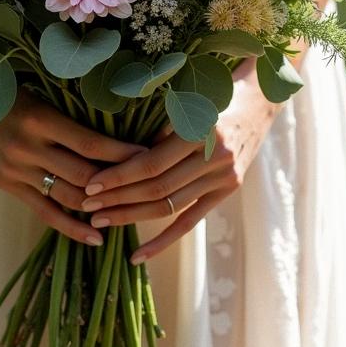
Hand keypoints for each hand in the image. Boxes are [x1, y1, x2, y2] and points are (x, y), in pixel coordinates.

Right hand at [0, 90, 145, 246]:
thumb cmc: (12, 87)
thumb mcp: (42, 92)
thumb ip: (73, 112)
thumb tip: (121, 124)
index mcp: (39, 118)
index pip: (89, 143)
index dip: (121, 154)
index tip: (149, 155)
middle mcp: (26, 147)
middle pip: (82, 176)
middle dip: (117, 183)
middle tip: (148, 187)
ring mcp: (14, 170)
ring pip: (67, 197)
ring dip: (100, 206)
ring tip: (131, 211)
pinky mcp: (7, 185)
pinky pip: (45, 212)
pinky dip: (71, 227)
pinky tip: (96, 237)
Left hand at [78, 61, 277, 262]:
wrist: (258, 100)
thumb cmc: (210, 92)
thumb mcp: (184, 101)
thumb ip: (154, 129)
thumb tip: (111, 156)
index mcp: (201, 130)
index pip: (151, 163)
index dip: (119, 176)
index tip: (91, 185)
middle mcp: (216, 156)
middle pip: (158, 189)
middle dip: (118, 199)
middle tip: (87, 207)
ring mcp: (224, 177)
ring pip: (169, 207)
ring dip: (133, 217)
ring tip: (102, 221)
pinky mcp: (227, 191)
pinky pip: (190, 220)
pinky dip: (163, 239)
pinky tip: (138, 254)